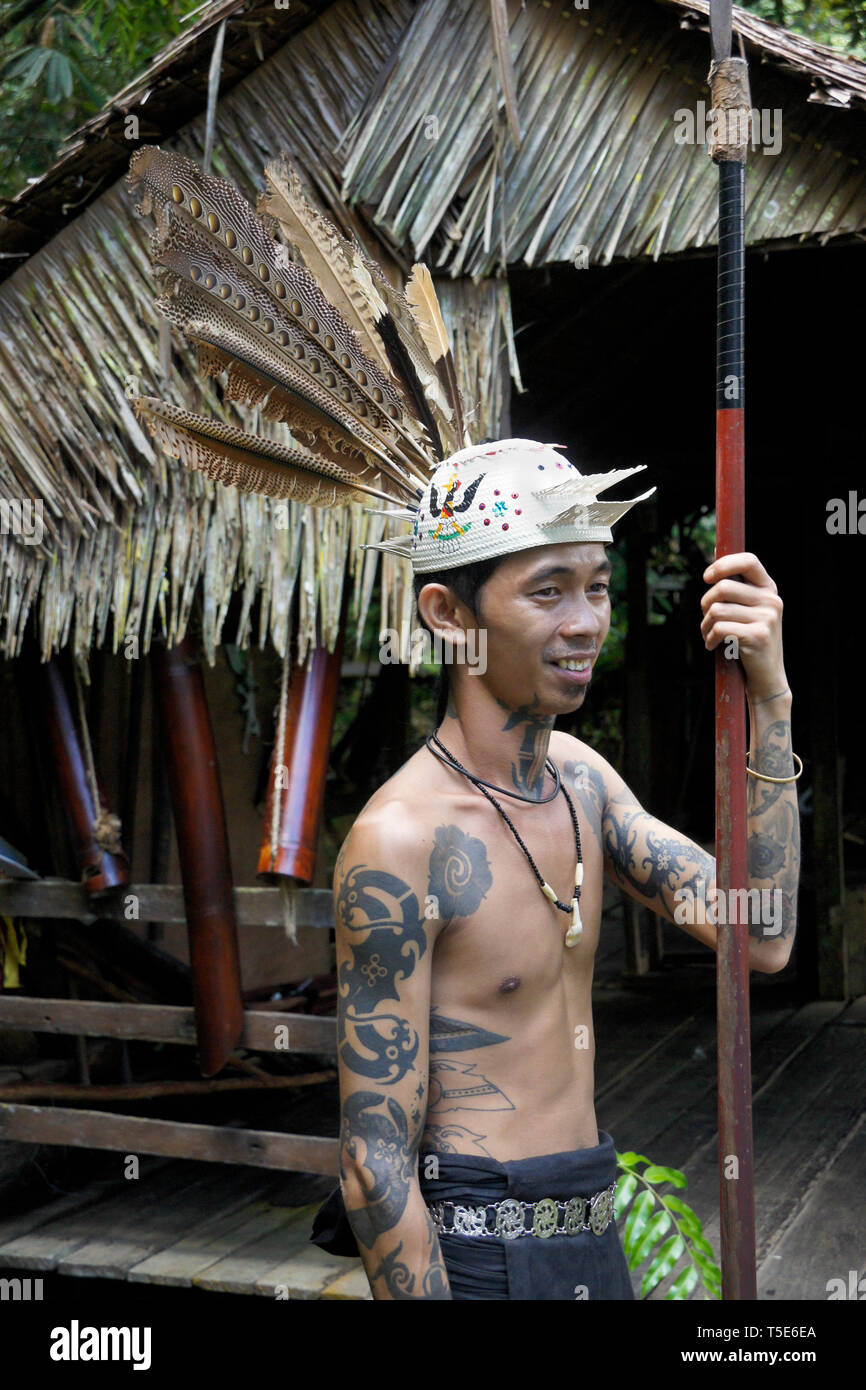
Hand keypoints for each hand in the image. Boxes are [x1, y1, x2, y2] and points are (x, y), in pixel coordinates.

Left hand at [700, 552, 787, 701]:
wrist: (766, 676)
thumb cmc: (748, 639)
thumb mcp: (748, 610)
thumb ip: (735, 588)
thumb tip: (713, 556)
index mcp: (769, 589)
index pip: (748, 561)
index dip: (723, 564)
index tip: (706, 577)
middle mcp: (771, 600)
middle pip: (723, 588)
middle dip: (705, 604)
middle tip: (706, 618)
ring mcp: (767, 618)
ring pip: (717, 610)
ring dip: (704, 625)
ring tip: (708, 634)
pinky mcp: (758, 636)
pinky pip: (719, 628)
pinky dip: (709, 638)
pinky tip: (712, 645)